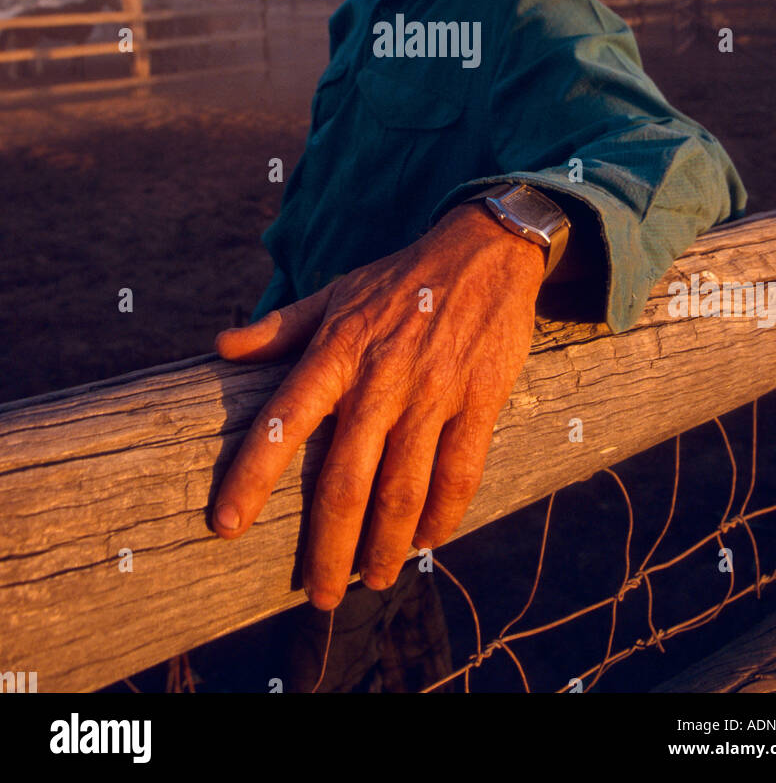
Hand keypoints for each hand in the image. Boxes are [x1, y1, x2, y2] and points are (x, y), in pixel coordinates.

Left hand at [212, 202, 544, 609]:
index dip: (252, 476)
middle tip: (320, 595)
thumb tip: (220, 348)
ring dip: (386, 547)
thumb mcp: (337, 292)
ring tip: (374, 581)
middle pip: (347, 482)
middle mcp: (381, 378)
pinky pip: (459, 474)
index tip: (225, 525)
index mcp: (337, 350)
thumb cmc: (401, 278)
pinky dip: (442, 518)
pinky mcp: (481, 400)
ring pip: (403, 490)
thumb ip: (279, 328)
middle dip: (329, 549)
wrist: (486, 250)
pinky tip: (428, 541)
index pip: (284, 421)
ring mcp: (434, 392)